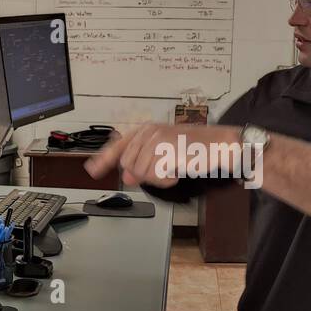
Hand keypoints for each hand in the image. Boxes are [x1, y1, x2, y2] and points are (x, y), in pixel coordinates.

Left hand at [85, 124, 245, 187]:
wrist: (218, 143)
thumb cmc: (194, 146)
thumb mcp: (164, 153)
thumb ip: (142, 163)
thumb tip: (126, 177)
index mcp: (146, 130)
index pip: (118, 145)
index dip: (103, 159)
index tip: (93, 169)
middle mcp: (149, 133)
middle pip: (129, 165)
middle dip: (144, 175)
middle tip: (162, 171)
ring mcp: (157, 142)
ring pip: (141, 173)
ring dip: (157, 178)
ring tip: (172, 170)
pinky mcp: (167, 152)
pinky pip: (156, 177)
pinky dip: (166, 180)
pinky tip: (176, 172)